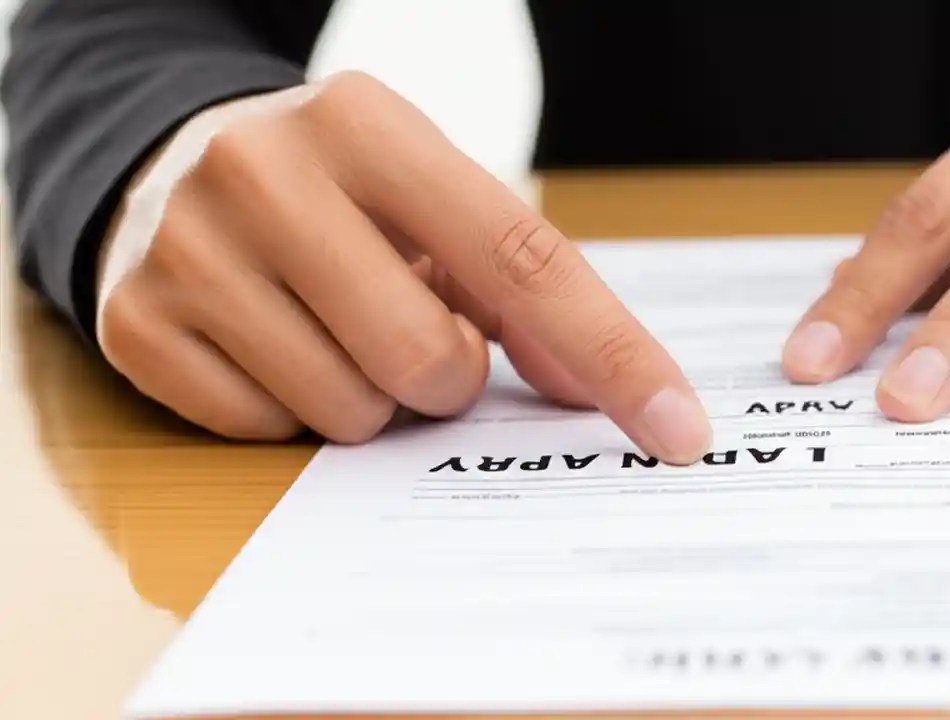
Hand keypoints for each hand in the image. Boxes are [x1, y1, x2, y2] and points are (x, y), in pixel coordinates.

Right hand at [97, 72, 709, 462]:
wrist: (170, 167)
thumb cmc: (338, 199)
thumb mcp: (429, 205)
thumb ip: (523, 291)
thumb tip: (607, 392)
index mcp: (367, 123)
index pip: (521, 258)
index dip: (610, 352)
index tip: (676, 427)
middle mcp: (264, 170)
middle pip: (429, 361)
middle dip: (443, 375)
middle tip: (408, 332)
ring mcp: (187, 248)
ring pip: (347, 412)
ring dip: (368, 397)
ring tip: (331, 328)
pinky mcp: (135, 323)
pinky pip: (265, 433)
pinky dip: (290, 410)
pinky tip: (270, 345)